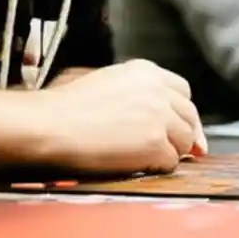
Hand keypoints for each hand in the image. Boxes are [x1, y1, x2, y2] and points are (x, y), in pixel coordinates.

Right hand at [30, 59, 206, 174]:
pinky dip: (159, 167)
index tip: (184, 125)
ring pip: (184, 139)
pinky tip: (140, 166)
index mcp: (146, 71)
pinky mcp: (154, 142)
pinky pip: (171, 161)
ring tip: (148, 157)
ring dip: (172, 151)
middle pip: (189, 114)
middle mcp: (158, 90)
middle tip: (183, 149)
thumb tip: (160, 115)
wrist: (50, 125)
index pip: (182, 91)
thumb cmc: (66, 108)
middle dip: (186, 133)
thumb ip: (138, 92)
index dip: (182, 111)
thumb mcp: (109, 82)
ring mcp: (159, 116)